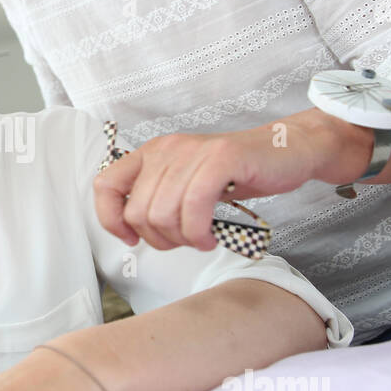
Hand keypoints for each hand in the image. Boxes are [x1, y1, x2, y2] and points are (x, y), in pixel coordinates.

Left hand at [92, 122, 333, 251]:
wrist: (285, 152)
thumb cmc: (236, 175)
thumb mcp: (186, 185)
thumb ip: (158, 200)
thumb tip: (131, 231)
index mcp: (152, 154)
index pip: (105, 185)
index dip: (111, 220)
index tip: (132, 239)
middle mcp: (166, 149)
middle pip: (138, 212)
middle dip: (159, 239)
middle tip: (184, 241)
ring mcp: (193, 152)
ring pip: (163, 213)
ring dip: (182, 239)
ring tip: (201, 238)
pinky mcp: (221, 159)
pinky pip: (194, 206)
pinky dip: (199, 232)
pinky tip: (210, 237)